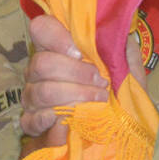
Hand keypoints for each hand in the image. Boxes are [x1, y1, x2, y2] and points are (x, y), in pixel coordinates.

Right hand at [20, 14, 108, 148]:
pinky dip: (51, 120)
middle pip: (41, 63)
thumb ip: (121, 47)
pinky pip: (31, 119)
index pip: (42, 28)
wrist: (116, 131)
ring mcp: (32, 96)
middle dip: (75, 73)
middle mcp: (39, 69)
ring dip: (73, 96)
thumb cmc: (117, 95)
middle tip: (101, 83)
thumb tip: (112, 30)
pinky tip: (67, 120)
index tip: (80, 53)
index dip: (57, 37)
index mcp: (58, 48)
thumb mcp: (127, 68)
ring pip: (41, 91)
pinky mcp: (31, 122)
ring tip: (97, 102)